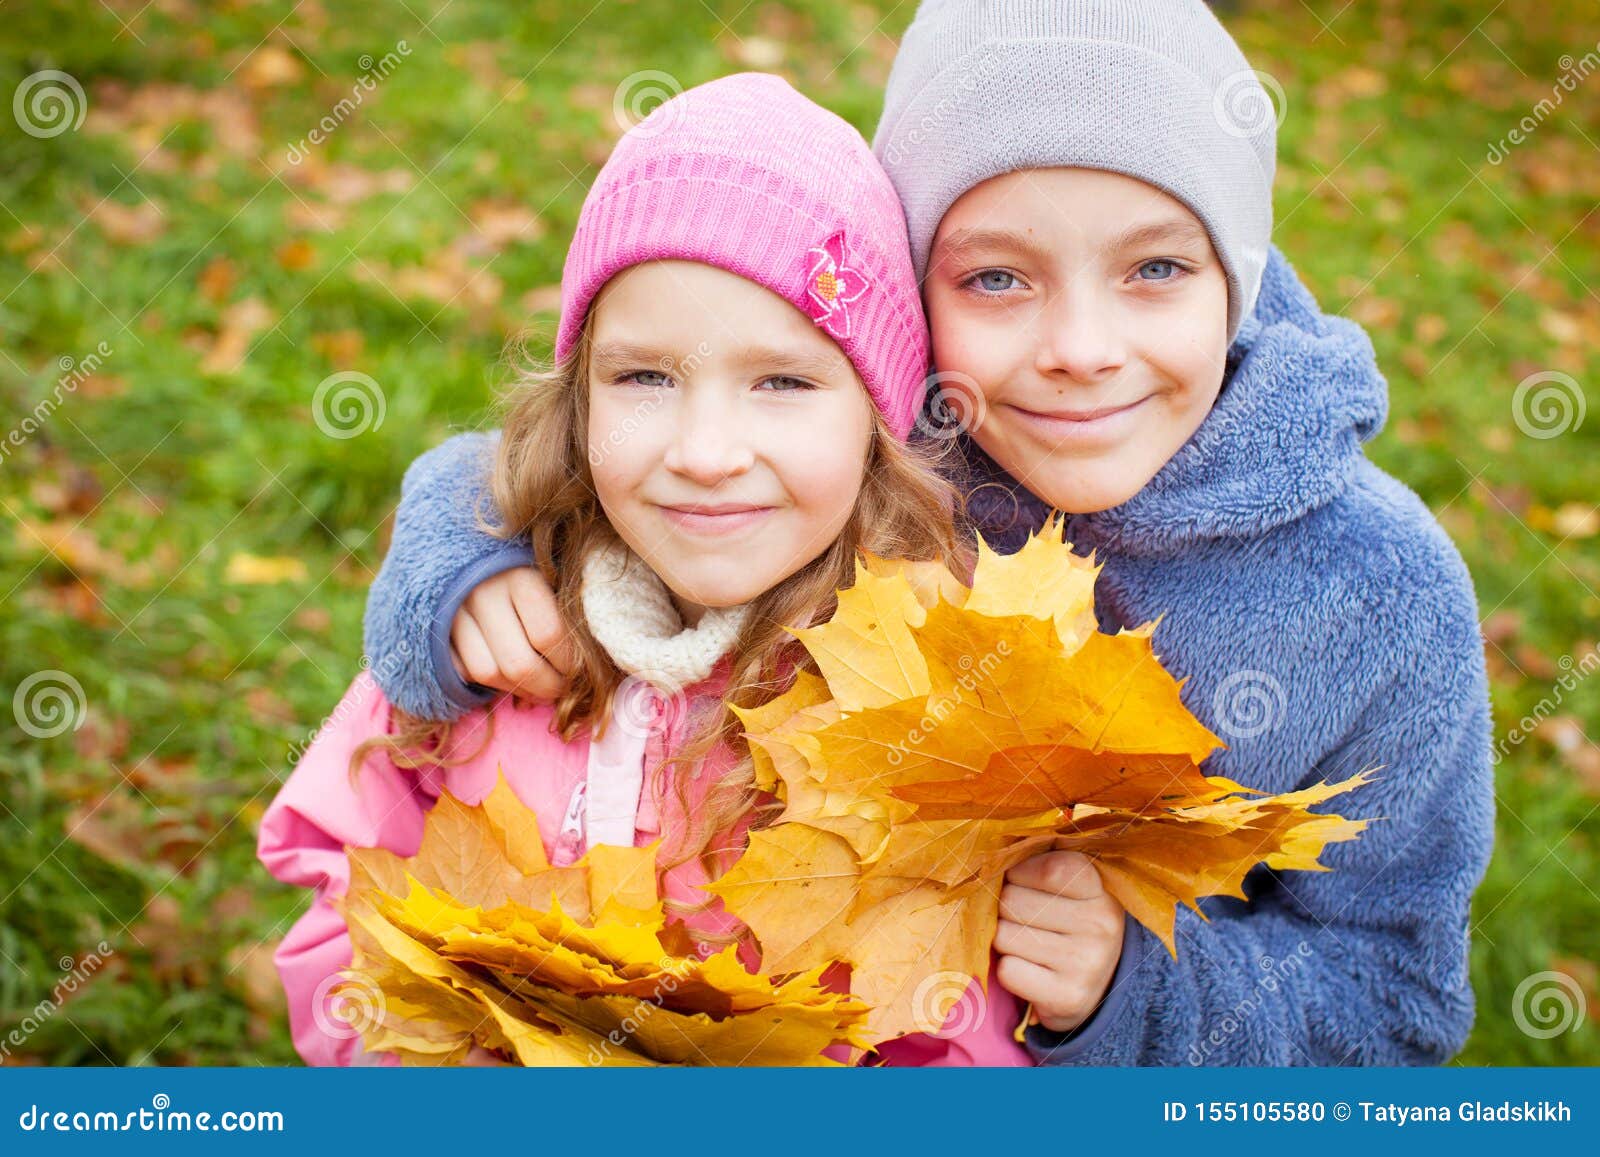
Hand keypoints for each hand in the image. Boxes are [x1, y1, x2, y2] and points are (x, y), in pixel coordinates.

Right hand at [449, 566, 573, 701]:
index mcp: (521, 577)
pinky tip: (508, 677)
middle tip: (561, 689)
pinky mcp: (438, 628)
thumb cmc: (527, 566)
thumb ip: (566, 615)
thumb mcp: (553, 577)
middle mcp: (484, 593)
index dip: (568, 664)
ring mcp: (456, 612)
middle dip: (546, 687)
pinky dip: (488, 682)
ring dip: (518, 690)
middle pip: (518, 663)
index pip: (549, 636)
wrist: (470, 545)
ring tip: (537, 688)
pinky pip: (464, 670)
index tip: (577, 671)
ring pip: (488, 673)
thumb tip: (582, 671)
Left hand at [994, 849, 1126, 1033]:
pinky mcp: (1068, 998)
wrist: (1100, 985)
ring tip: (1029, 943)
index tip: (1021, 880)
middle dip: (1006, 908)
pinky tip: (1031, 969)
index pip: (1048, 868)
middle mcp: (1099, 925)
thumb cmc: (1071, 921)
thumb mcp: (1071, 887)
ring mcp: (1086, 963)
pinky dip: (1010, 969)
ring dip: (1005, 939)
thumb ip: (1038, 863)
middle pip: (1012, 902)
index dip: (1020, 872)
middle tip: (1025, 918)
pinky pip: (1008, 971)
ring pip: (1004, 936)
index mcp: (1100, 889)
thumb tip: (991, 857)